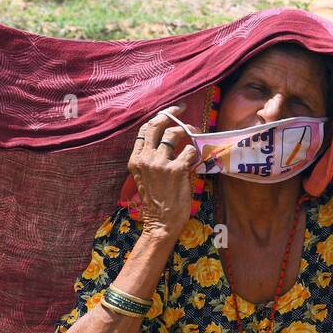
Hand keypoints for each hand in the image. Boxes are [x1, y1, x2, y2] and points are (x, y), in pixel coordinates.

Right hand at [128, 104, 199, 240]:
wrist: (161, 223)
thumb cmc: (156, 202)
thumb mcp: (145, 178)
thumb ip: (150, 159)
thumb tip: (167, 140)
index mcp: (135, 160)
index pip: (144, 130)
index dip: (158, 117)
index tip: (169, 112)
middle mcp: (145, 159)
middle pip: (156, 125)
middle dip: (170, 113)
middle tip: (182, 110)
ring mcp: (160, 163)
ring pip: (174, 134)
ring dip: (188, 130)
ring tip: (195, 133)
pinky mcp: (176, 170)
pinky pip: (189, 150)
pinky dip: (195, 151)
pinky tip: (196, 157)